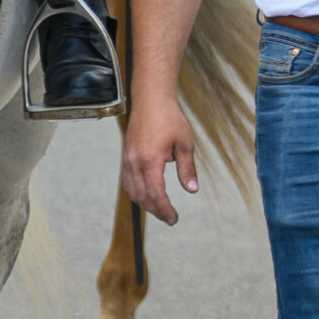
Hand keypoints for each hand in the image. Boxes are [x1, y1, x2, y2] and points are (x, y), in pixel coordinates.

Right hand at [122, 93, 197, 223]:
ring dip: (146, 204)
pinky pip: (129, 182)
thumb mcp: (185, 143)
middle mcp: (135, 162)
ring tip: (161, 210)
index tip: (174, 218)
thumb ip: (187, 169)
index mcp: (150, 160)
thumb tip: (192, 190)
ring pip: (133, 191)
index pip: (155, 194)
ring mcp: (128, 160)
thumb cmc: (169, 119)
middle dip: (156, 211)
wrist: (150, 100)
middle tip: (170, 219)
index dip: (165, 210)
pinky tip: (150, 195)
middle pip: (142, 197)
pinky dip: (139, 193)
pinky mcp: (126, 157)